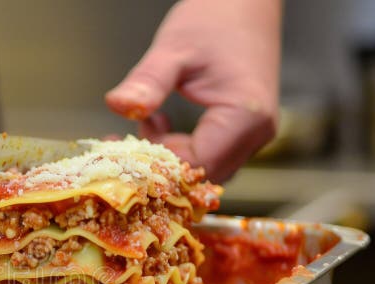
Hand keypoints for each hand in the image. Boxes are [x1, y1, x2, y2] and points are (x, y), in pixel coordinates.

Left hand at [105, 0, 280, 181]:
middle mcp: (257, 133)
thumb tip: (117, 106)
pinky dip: (180, 147)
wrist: (245, 0)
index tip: (123, 149)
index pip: (196, 164)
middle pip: (202, 174)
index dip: (157, 164)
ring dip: (169, 155)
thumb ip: (147, 83)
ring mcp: (254, 134)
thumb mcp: (173, 50)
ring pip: (205, 169)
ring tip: (144, 124)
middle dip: (160, 164)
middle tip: (122, 144)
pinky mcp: (244, 130)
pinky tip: (159, 122)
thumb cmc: (214, 18)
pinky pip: (210, 155)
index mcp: (245, 116)